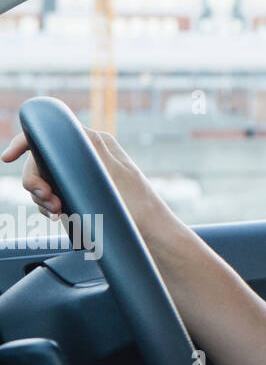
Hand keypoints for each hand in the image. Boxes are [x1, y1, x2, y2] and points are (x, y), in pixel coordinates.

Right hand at [2, 125, 157, 220]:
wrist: (151, 235)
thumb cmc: (137, 206)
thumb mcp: (109, 173)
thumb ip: (87, 151)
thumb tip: (65, 130)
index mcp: (96, 143)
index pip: (53, 133)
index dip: (25, 142)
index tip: (8, 157)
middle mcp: (88, 155)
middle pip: (42, 160)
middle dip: (36, 181)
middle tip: (48, 200)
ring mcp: (82, 176)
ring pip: (45, 180)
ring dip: (42, 197)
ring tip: (57, 210)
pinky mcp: (80, 195)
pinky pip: (53, 196)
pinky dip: (48, 206)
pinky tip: (59, 215)